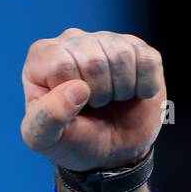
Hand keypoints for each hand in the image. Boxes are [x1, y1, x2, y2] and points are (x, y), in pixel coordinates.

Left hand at [19, 28, 164, 171]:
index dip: (71, 95)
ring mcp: (106, 40)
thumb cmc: (70, 140)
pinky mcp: (138, 47)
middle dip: (98, 94)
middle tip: (93, 106)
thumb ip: (45, 117)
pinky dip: (145, 87)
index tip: (69, 108)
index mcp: (41, 57)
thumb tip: (77, 88)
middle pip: (94, 60)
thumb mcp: (44, 139)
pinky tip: (133, 94)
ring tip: (110, 100)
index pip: (62, 65)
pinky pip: (148, 61)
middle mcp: (71, 40)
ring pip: (123, 56)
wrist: (109, 151)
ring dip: (121, 90)